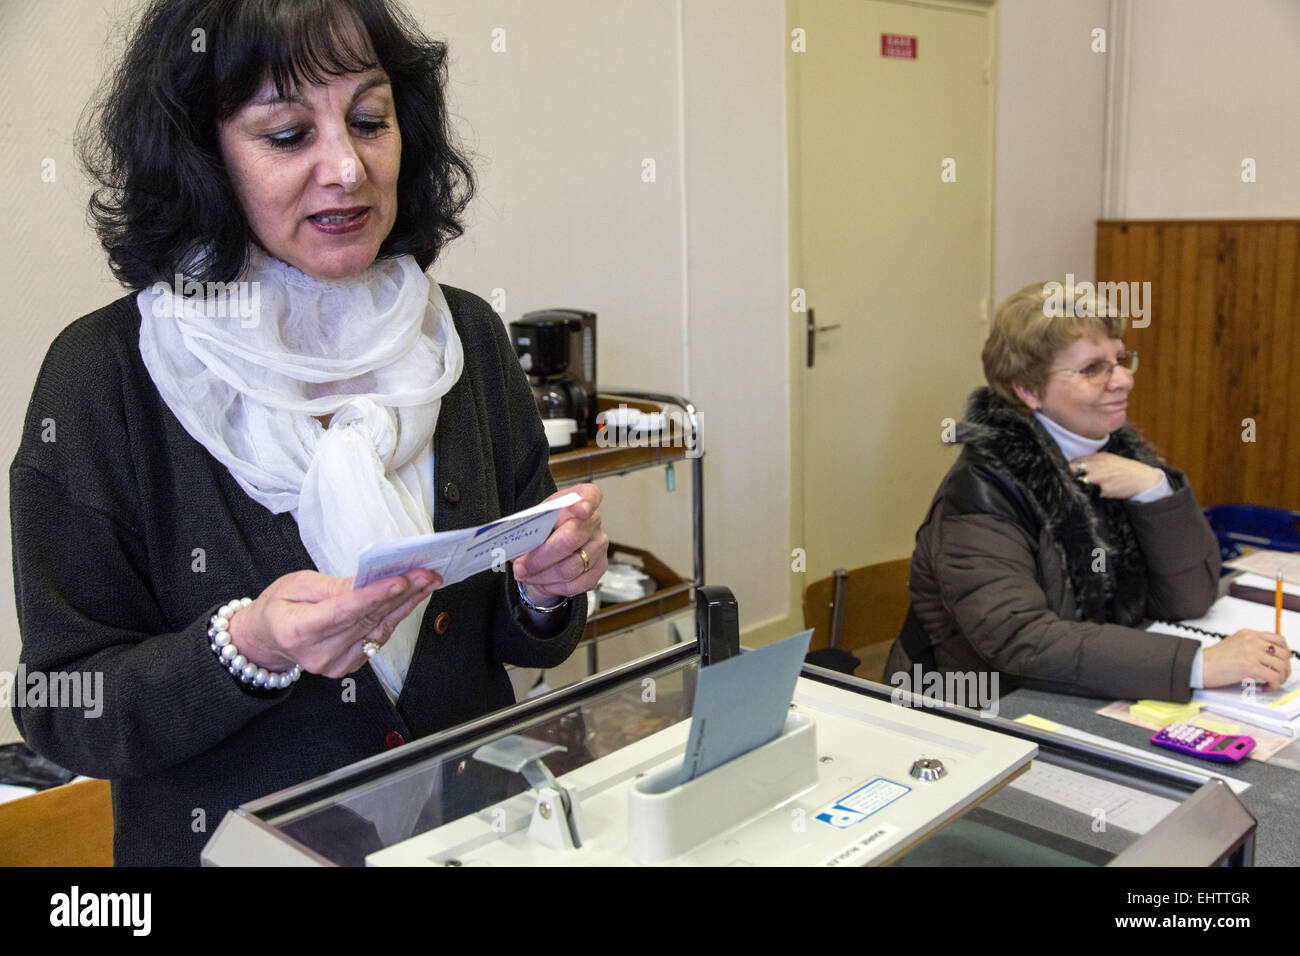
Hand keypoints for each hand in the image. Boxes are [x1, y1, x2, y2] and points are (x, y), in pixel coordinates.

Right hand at [228, 568, 441, 677]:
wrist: (266, 640)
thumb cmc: (278, 607)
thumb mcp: (296, 585)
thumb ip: (333, 586)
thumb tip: (368, 580)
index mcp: (299, 630)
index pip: (345, 611)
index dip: (375, 596)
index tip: (402, 580)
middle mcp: (319, 653)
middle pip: (368, 619)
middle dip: (402, 594)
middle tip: (426, 573)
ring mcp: (335, 664)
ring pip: (379, 629)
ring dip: (407, 604)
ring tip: (427, 581)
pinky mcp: (348, 666)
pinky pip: (378, 639)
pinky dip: (395, 616)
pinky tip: (411, 599)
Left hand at [512, 483, 608, 605]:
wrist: (550, 549)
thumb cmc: (543, 529)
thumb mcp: (533, 521)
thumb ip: (530, 528)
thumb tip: (517, 545)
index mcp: (579, 500)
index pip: (590, 496)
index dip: (586, 503)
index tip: (579, 510)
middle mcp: (593, 521)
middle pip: (570, 540)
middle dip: (540, 557)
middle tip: (520, 566)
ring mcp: (599, 546)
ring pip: (569, 568)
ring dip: (541, 575)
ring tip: (525, 574)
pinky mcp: (599, 569)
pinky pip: (574, 584)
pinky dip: (552, 586)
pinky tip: (541, 581)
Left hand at [1069, 452, 1162, 498]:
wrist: (1142, 479)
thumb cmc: (1124, 468)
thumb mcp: (1108, 458)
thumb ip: (1092, 460)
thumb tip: (1074, 465)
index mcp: (1096, 458)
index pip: (1072, 464)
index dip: (1071, 470)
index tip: (1073, 473)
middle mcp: (1095, 468)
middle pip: (1073, 474)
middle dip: (1075, 478)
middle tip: (1081, 480)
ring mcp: (1099, 480)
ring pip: (1082, 485)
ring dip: (1084, 487)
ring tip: (1096, 486)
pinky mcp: (1103, 491)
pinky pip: (1093, 494)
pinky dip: (1096, 494)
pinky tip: (1105, 491)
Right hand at [1201, 629, 1291, 691]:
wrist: (1199, 665)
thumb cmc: (1212, 659)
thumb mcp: (1234, 644)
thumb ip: (1250, 646)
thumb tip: (1267, 657)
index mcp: (1248, 634)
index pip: (1278, 639)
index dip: (1285, 652)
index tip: (1282, 661)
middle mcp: (1252, 641)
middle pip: (1284, 653)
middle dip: (1285, 667)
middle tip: (1279, 676)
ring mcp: (1252, 653)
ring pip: (1281, 666)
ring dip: (1281, 678)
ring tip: (1272, 683)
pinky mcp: (1250, 666)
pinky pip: (1273, 677)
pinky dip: (1274, 685)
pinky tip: (1265, 687)